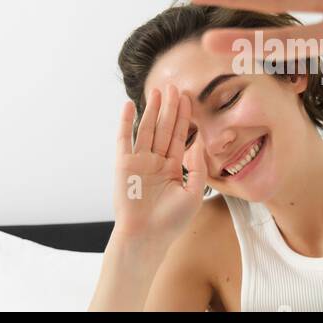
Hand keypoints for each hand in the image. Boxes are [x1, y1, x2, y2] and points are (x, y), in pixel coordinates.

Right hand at [111, 85, 207, 244]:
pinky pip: (124, 139)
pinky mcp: (124, 165)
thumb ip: (197, 167)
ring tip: (157, 90)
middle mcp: (155, 162)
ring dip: (152, 110)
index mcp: (172, 168)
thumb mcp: (193, 193)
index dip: (184, 118)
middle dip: (170, 108)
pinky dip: (125, 121)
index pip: (180, 137)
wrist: (147, 236)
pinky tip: (129, 105)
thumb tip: (199, 142)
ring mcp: (139, 162)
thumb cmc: (171, 221)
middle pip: (164, 129)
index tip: (188, 99)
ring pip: (147, 129)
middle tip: (174, 86)